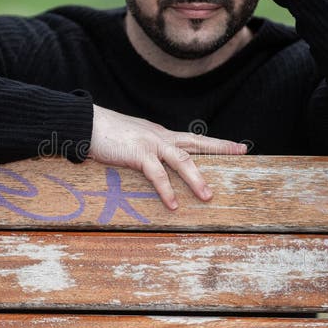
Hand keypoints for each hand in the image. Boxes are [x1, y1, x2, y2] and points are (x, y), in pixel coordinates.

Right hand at [89, 105, 247, 209]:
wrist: (86, 123)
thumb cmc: (104, 134)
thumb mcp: (131, 140)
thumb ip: (144, 151)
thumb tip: (152, 165)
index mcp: (159, 134)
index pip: (193, 139)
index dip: (215, 144)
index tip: (237, 146)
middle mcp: (160, 136)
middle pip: (196, 142)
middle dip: (220, 148)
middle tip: (241, 151)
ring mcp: (150, 143)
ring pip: (181, 160)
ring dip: (196, 179)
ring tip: (207, 196)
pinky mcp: (138, 154)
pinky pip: (157, 174)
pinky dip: (166, 190)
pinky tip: (173, 204)